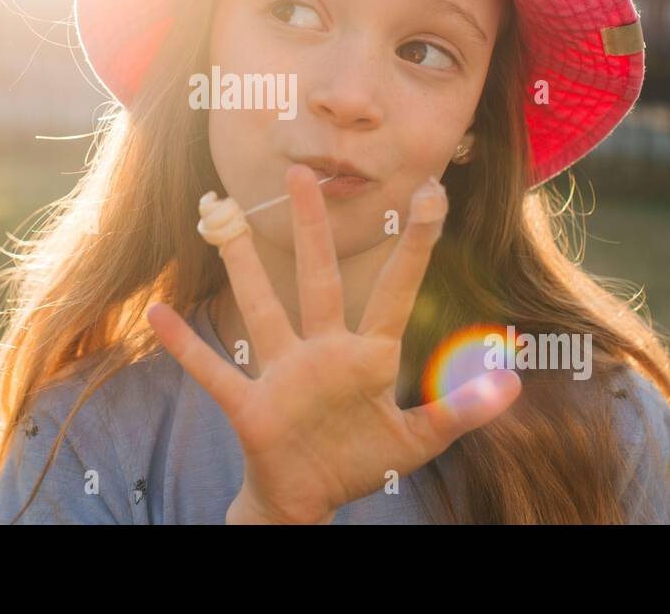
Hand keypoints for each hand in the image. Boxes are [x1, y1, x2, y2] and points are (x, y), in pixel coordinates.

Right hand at [147, 164, 521, 524]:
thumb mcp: (418, 441)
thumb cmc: (360, 460)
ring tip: (222, 218)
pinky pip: (214, 371)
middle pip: (317, 279)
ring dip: (242, 267)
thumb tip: (511, 384)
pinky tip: (158, 314)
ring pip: (262, 310)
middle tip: (302, 171)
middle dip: (312, 227)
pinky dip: (187, 346)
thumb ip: (460, 410)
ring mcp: (284, 375)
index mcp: (368, 356)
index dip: (416, 244)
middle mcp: (323, 351)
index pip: (396, 290)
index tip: (432, 190)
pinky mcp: (251, 406)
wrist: (307, 498)